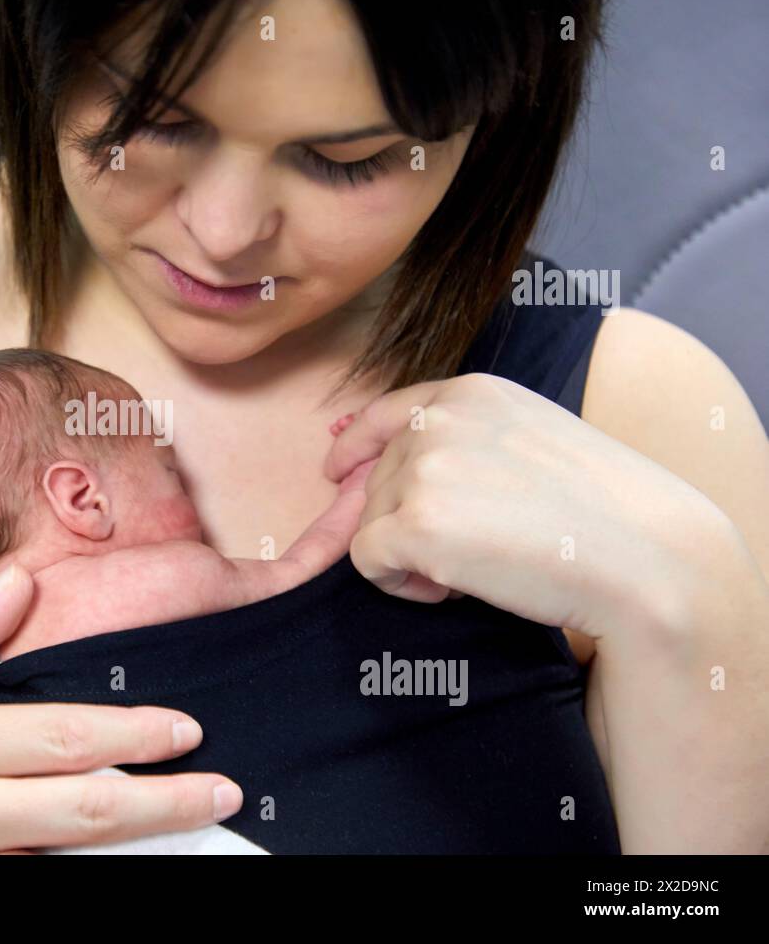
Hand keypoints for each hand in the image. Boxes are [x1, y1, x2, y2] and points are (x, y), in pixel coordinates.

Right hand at [0, 565, 240, 851]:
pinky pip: (20, 879)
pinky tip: (103, 856)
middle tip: (223, 791)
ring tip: (185, 821)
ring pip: (61, 853)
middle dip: (164, 801)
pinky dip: (67, 865)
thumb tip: (18, 583)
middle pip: (82, 808)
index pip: (64, 738)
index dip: (134, 735)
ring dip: (130, 838)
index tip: (187, 730)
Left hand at [324, 373, 724, 635]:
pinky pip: (367, 561)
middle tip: (473, 549)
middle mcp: (438, 419)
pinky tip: (452, 587)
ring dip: (408, 556)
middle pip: (378, 481)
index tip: (336, 470)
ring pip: (369, 523)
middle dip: (408, 522)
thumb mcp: (529, 443)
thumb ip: (464, 445)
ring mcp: (422, 468)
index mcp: (470, 392)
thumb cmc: (601, 513)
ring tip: (475, 567)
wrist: (644, 556)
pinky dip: (398, 584)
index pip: (386, 412)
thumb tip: (390, 477)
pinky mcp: (412, 522)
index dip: (355, 445)